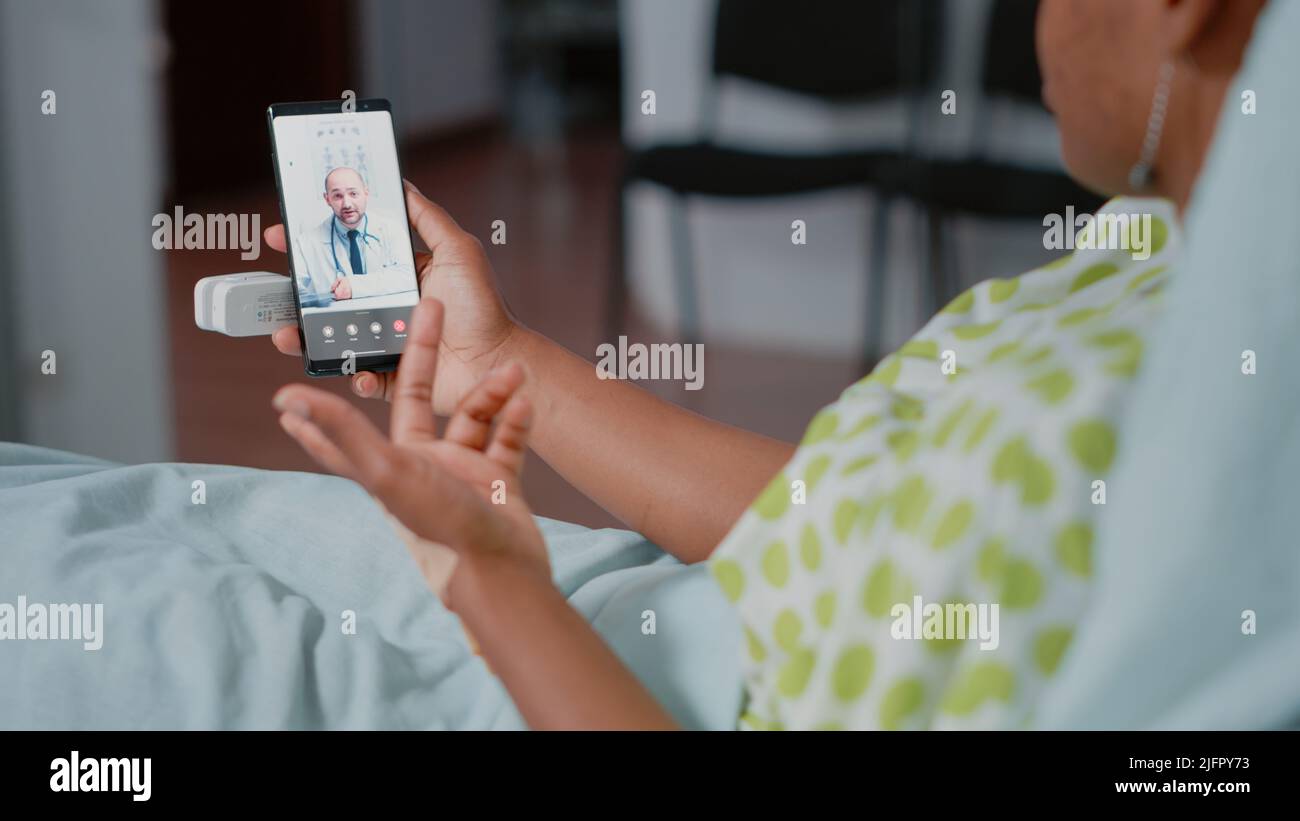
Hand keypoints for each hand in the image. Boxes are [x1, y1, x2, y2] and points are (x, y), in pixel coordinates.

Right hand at [265, 181, 518, 413]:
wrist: (496, 362)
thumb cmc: (482, 308)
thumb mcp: (459, 250)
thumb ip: (428, 218)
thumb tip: (401, 183)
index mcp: (397, 276)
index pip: (345, 255)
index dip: (312, 244)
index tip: (281, 233)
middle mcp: (386, 308)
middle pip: (328, 298)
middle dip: (293, 293)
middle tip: (271, 286)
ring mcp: (384, 343)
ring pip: (331, 339)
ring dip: (303, 337)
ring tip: (286, 334)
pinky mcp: (389, 376)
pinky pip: (359, 376)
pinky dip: (352, 375)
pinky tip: (356, 370)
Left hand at [272, 296, 547, 609]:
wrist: (504, 568)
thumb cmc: (440, 525)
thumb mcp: (386, 470)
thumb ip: (341, 430)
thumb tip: (285, 399)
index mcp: (388, 466)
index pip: (344, 429)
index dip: (317, 413)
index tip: (289, 396)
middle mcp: (423, 466)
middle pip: (420, 400)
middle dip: (425, 355)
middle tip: (432, 309)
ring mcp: (461, 473)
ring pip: (474, 417)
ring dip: (493, 391)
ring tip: (513, 372)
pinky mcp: (498, 483)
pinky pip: (507, 441)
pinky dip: (517, 420)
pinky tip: (525, 403)